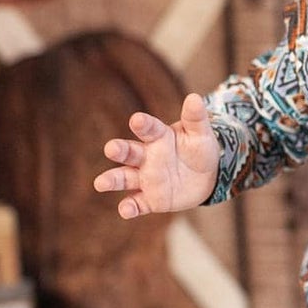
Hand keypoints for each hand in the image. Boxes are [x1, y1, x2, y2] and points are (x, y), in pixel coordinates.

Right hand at [93, 92, 220, 218]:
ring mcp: (146, 178)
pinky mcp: (150, 199)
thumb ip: (196, 119)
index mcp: (159, 137)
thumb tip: (195, 97)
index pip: (149, 128)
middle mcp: (147, 157)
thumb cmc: (200, 150)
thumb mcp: (201, 134)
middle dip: (119, 150)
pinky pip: (138, 203)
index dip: (143, 124)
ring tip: (100, 183)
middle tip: (111, 148)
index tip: (137, 120)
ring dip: (113, 180)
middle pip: (129, 152)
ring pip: (125, 178)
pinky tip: (124, 210)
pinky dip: (130, 207)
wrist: (207, 177)